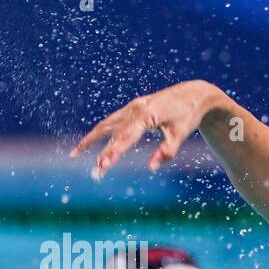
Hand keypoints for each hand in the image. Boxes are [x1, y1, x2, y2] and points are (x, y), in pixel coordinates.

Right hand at [71, 80, 223, 179]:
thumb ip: (166, 152)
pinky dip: (101, 131)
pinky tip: (92, 140)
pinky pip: (112, 120)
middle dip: (103, 154)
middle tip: (96, 173)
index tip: (104, 165)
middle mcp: (134, 109)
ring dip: (91, 139)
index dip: (114, 152)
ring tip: (75, 153)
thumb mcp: (180, 135)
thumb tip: (151, 168)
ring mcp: (132, 107)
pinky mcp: (133, 108)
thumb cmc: (188, 116)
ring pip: (106, 125)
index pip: (126, 138)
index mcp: (146, 115)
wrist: (193, 94)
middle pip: (113, 134)